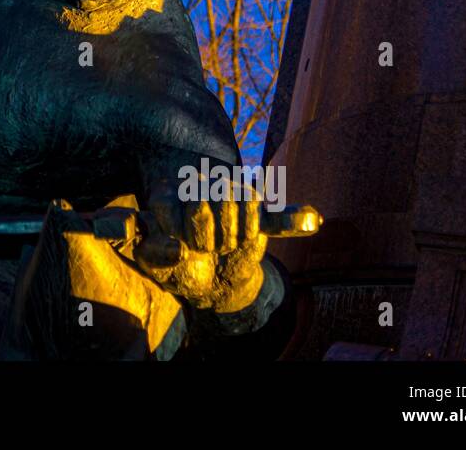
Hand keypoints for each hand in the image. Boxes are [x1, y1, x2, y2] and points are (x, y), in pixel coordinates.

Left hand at [132, 194, 314, 313]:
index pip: (172, 200)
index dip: (177, 230)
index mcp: (169, 193)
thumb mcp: (155, 266)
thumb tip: (178, 248)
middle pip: (205, 198)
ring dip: (229, 236)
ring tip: (221, 246)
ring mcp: (232, 197)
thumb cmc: (177, 267)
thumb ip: (153, 253)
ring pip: (235, 205)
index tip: (177, 246)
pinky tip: (312, 220)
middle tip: (201, 248)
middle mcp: (200, 185)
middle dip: (202, 235)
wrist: (209, 281)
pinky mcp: (257, 217)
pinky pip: (277, 218)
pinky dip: (293, 221)